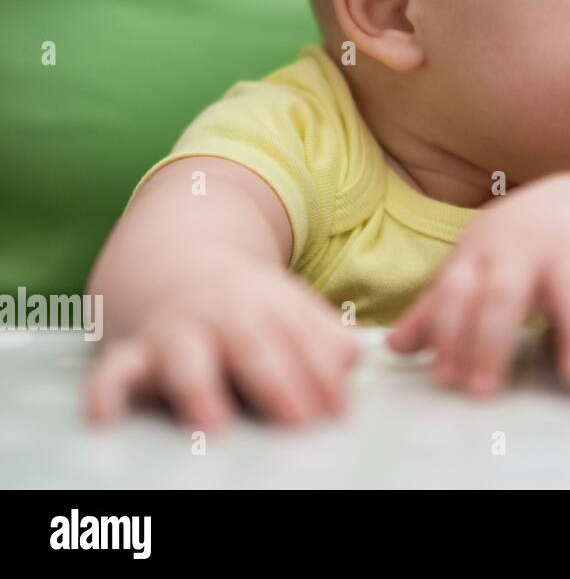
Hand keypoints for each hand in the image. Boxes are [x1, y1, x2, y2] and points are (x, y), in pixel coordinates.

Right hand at [86, 262, 357, 430]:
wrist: (175, 260)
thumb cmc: (247, 307)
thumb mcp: (293, 310)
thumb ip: (326, 339)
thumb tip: (349, 366)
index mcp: (270, 307)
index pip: (302, 342)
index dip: (322, 376)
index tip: (339, 413)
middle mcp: (222, 318)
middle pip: (254, 348)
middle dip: (277, 383)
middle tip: (299, 421)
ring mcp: (176, 333)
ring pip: (186, 360)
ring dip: (199, 391)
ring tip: (214, 426)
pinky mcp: (131, 353)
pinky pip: (113, 373)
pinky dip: (105, 393)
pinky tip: (103, 419)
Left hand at [387, 175, 569, 396]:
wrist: (568, 202)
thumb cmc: (507, 252)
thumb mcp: (469, 271)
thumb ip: (437, 312)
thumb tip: (394, 348)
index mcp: (480, 255)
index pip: (455, 295)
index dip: (448, 335)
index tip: (448, 380)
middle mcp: (523, 250)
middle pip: (503, 294)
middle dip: (492, 340)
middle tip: (484, 393)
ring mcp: (568, 251)